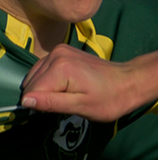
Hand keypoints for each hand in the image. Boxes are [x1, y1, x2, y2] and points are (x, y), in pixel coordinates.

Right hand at [21, 44, 148, 120]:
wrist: (130, 81)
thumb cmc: (110, 99)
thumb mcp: (81, 106)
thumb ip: (51, 102)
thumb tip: (25, 101)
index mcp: (60, 68)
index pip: (31, 91)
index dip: (40, 105)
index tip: (60, 108)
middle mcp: (56, 54)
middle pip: (32, 82)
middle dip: (43, 96)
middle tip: (67, 102)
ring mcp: (59, 50)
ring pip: (35, 76)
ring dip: (45, 88)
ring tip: (69, 94)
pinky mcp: (62, 50)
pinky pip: (43, 69)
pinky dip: (49, 80)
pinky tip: (66, 86)